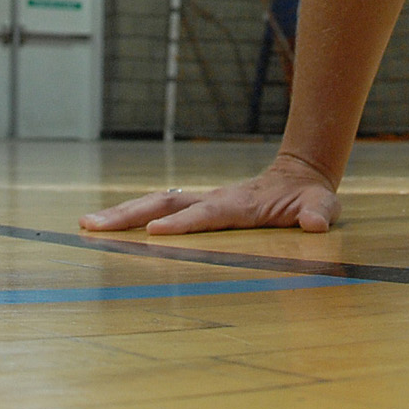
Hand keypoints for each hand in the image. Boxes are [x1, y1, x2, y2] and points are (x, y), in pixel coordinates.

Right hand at [79, 153, 339, 234]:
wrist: (300, 176)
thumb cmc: (311, 199)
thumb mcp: (323, 207)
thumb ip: (320, 214)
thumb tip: (314, 224)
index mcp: (239, 204)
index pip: (206, 214)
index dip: (182, 223)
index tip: (154, 232)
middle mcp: (213, 199)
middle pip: (165, 202)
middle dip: (129, 214)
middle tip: (92, 226)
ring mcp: (202, 201)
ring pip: (155, 202)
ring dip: (121, 214)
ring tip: (85, 226)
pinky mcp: (196, 207)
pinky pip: (159, 210)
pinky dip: (131, 216)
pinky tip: (105, 228)